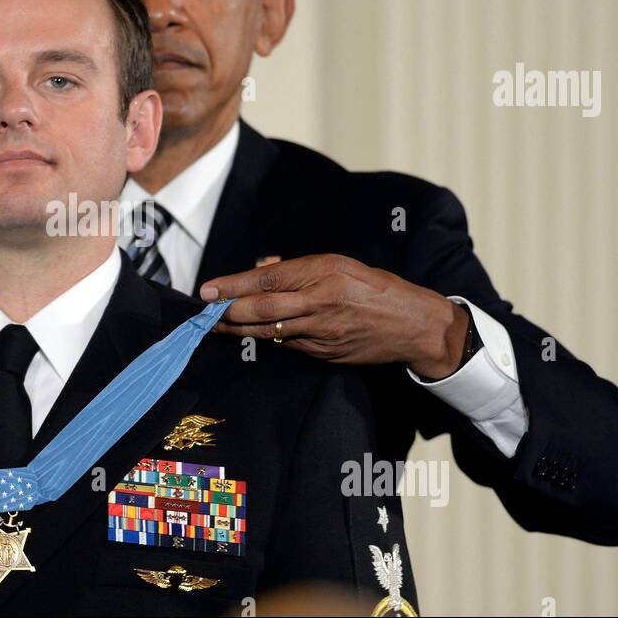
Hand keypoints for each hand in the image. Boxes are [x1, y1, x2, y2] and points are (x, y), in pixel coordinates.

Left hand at [199, 254, 467, 377]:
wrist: (412, 324)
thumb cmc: (374, 287)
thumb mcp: (339, 264)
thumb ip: (298, 268)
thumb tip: (261, 269)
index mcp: (324, 273)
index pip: (268, 279)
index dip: (234, 285)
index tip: (208, 290)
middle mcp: (320, 302)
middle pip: (262, 309)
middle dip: (228, 312)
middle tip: (204, 313)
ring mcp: (321, 332)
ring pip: (269, 332)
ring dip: (239, 330)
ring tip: (215, 327)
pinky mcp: (324, 354)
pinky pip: (287, 345)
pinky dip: (267, 339)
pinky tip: (250, 335)